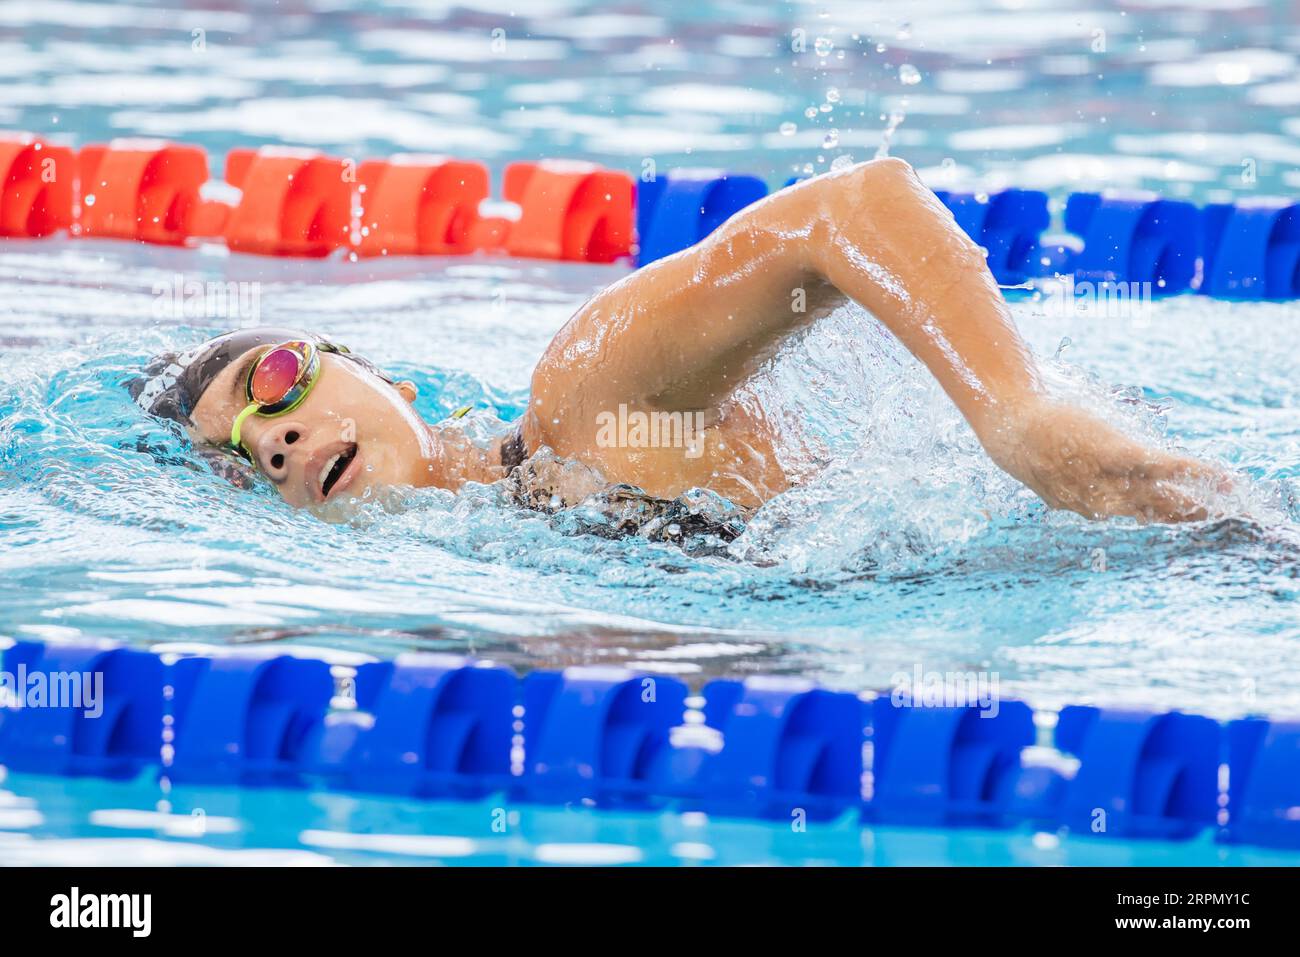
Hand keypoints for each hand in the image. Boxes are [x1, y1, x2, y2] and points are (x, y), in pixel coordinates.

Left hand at [983, 399, 1230, 522]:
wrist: (1011, 425)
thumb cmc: (1027, 445)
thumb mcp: (1048, 472)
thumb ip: (1070, 488)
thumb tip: (1077, 499)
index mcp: (1085, 507)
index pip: (1128, 518)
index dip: (1156, 522)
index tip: (1178, 526)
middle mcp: (1100, 501)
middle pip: (1151, 515)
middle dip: (1182, 521)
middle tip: (1214, 525)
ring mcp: (1109, 479)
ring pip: (1160, 497)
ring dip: (1193, 504)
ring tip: (1221, 509)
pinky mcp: (1116, 454)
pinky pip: (1161, 467)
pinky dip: (1191, 473)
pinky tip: (1218, 477)